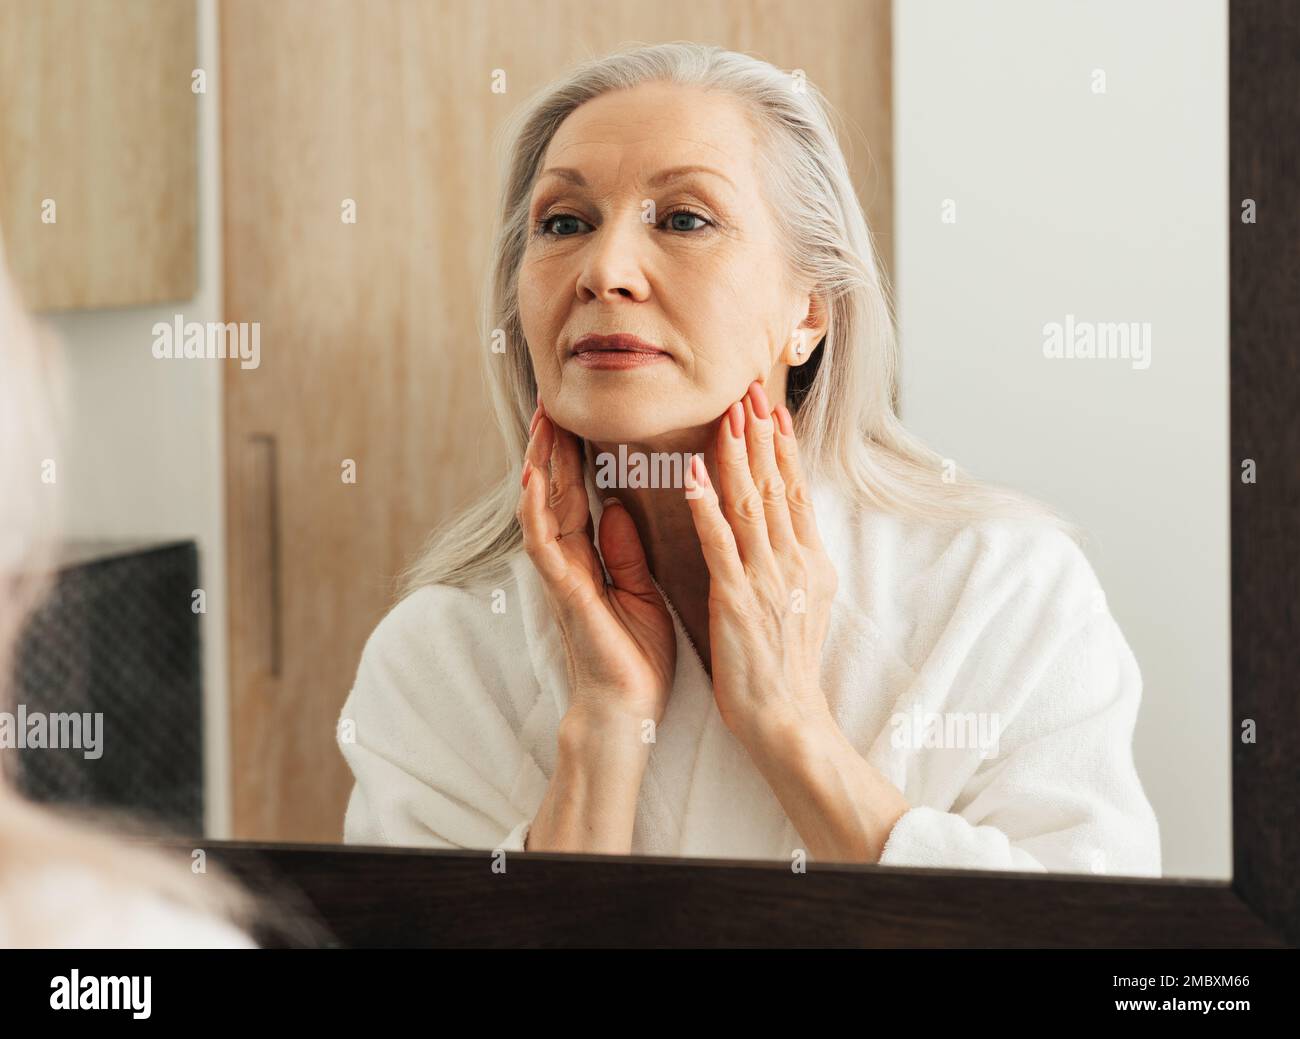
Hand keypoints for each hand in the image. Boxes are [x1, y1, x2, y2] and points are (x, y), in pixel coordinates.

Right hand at [518, 397, 676, 728]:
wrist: (629, 710)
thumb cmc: (636, 658)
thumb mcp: (640, 593)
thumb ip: (626, 553)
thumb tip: (620, 510)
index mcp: (592, 560)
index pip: (580, 496)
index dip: (576, 457)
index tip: (577, 417)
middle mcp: (570, 562)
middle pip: (557, 492)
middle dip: (554, 447)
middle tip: (552, 401)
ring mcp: (562, 576)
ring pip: (544, 508)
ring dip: (541, 464)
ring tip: (542, 422)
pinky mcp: (565, 592)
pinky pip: (544, 544)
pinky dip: (537, 509)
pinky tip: (535, 477)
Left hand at [684, 381, 838, 748]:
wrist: (787, 716)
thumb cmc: (787, 664)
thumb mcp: (805, 601)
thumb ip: (795, 558)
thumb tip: (789, 522)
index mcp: (809, 560)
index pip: (794, 490)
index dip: (781, 446)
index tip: (770, 407)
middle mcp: (793, 561)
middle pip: (775, 484)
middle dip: (760, 434)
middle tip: (748, 388)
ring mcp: (766, 578)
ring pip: (749, 503)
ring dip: (736, 454)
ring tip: (725, 414)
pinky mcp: (736, 599)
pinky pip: (719, 543)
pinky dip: (707, 505)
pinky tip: (695, 473)